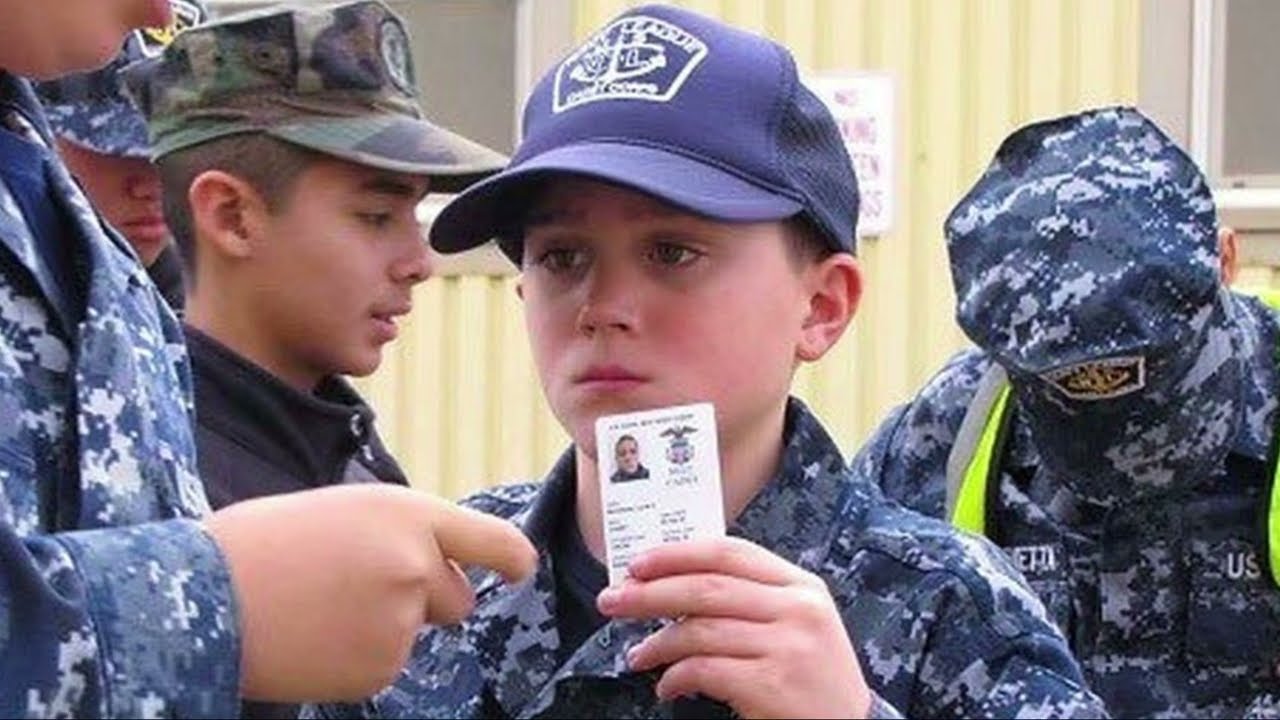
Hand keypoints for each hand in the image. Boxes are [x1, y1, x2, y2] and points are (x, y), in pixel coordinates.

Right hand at [205, 484, 536, 701]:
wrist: (202, 595)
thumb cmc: (266, 544)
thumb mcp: (345, 511)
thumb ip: (401, 534)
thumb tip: (437, 567)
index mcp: (408, 514)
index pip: (492, 540)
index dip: (512, 559)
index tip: (520, 569)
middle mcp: (417, 565)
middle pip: (457, 596)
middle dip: (425, 598)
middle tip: (356, 586)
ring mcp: (401, 620)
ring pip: (416, 631)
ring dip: (385, 626)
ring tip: (322, 606)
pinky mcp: (379, 667)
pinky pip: (386, 663)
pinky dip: (358, 657)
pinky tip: (316, 638)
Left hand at [597, 537, 869, 718]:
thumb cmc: (813, 679)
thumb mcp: (797, 625)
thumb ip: (750, 600)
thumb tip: (673, 585)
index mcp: (801, 586)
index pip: (729, 553)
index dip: (677, 554)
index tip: (637, 564)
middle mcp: (797, 609)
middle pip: (706, 587)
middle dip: (650, 593)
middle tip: (612, 600)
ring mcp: (787, 647)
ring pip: (700, 630)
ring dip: (657, 643)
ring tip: (635, 655)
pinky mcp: (772, 684)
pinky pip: (704, 670)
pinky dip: (675, 677)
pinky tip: (666, 687)